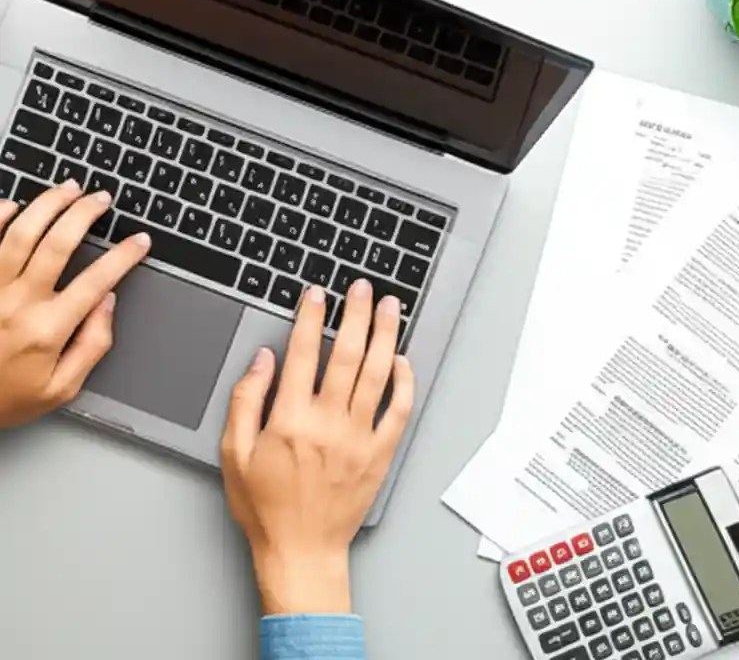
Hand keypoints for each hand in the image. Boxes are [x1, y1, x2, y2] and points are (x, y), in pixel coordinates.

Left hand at [0, 182, 150, 429]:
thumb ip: (92, 345)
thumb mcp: (61, 389)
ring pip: (20, 232)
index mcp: (48, 329)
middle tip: (102, 199)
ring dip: (48, 205)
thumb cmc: (1, 399)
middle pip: (57, 243)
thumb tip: (106, 305)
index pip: (96, 280)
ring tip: (68, 189)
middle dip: (85, 214)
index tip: (139, 241)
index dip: (123, 256)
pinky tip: (12, 204)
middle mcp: (17, 303)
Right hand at [221, 279, 414, 614]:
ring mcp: (359, 437)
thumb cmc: (265, 507)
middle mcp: (328, 423)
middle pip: (347, 354)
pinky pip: (399, 409)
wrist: (301, 550)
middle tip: (361, 287)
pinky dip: (404, 381)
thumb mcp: (233, 453)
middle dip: (355, 314)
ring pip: (377, 374)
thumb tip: (263, 359)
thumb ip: (246, 400)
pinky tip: (401, 360)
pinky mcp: (381, 453)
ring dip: (384, 335)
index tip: (317, 293)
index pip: (304, 352)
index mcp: (289, 419)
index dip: (311, 317)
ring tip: (389, 308)